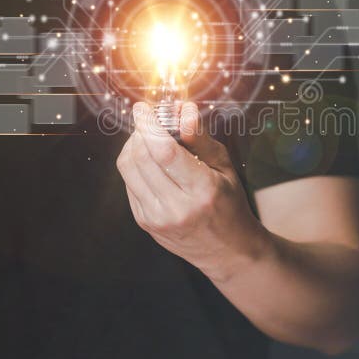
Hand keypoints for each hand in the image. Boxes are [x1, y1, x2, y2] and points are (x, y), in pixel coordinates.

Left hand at [116, 102, 268, 281]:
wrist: (226, 251)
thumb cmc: (229, 204)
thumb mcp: (223, 168)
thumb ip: (199, 137)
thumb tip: (182, 109)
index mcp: (202, 191)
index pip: (165, 152)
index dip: (149, 125)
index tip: (143, 108)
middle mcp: (176, 207)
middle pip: (142, 157)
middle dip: (141, 131)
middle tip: (148, 119)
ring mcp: (156, 218)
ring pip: (129, 168)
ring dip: (133, 144)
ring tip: (147, 136)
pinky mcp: (144, 222)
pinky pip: (129, 182)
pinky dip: (135, 164)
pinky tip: (149, 159)